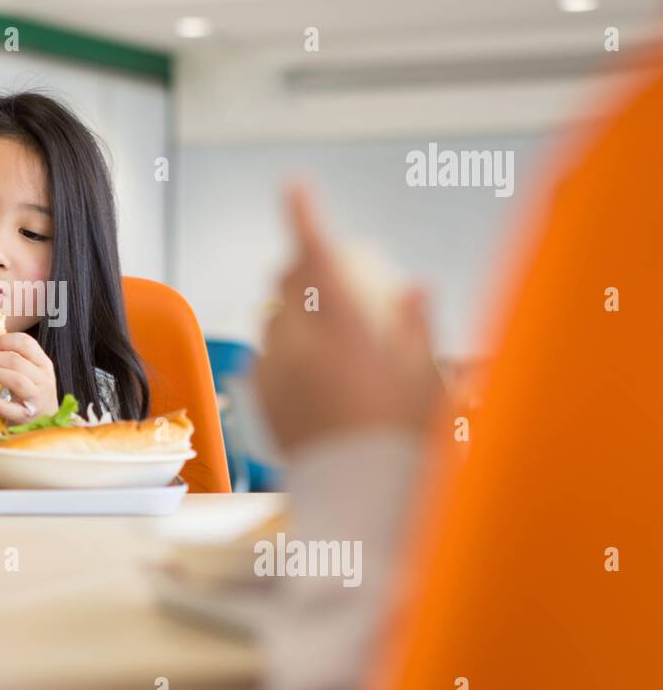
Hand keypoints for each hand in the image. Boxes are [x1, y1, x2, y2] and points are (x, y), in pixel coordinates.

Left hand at [0, 332, 58, 424]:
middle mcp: (44, 380)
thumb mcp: (31, 372)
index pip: (26, 342)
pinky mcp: (24, 416)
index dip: (2, 341)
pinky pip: (5, 406)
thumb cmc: (31, 392)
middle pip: (16, 361)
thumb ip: (16, 357)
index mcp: (44, 364)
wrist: (44, 420)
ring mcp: (36, 398)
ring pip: (15, 380)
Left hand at [253, 186, 442, 454]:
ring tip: (323, 325)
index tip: (295, 187)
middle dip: (301, 267)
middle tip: (323, 267)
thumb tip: (415, 288)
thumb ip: (416, 327)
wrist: (362, 502)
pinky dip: (282, 349)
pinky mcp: (263, 401)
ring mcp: (276, 375)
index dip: (304, 217)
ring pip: (272, 320)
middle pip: (286, 284)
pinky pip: (265, 358)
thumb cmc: (404, 442)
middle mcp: (299, 348)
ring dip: (290, 310)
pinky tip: (308, 367)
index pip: (316, 259)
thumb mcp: (425, 381)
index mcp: (343, 333)